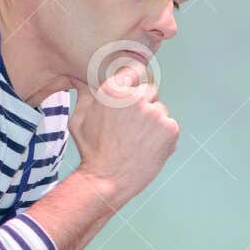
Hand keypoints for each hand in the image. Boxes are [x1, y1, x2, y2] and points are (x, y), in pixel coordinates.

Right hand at [69, 64, 178, 205]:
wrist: (108, 179)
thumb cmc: (91, 150)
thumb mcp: (79, 117)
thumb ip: (85, 92)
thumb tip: (81, 75)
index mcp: (114, 90)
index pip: (135, 69)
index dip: (135, 80)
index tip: (134, 87)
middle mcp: (137, 97)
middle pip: (149, 90)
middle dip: (142, 103)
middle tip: (129, 126)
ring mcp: (156, 113)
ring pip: (160, 109)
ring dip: (152, 121)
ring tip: (136, 140)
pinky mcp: (171, 129)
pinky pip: (170, 125)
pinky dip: (162, 135)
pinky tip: (147, 147)